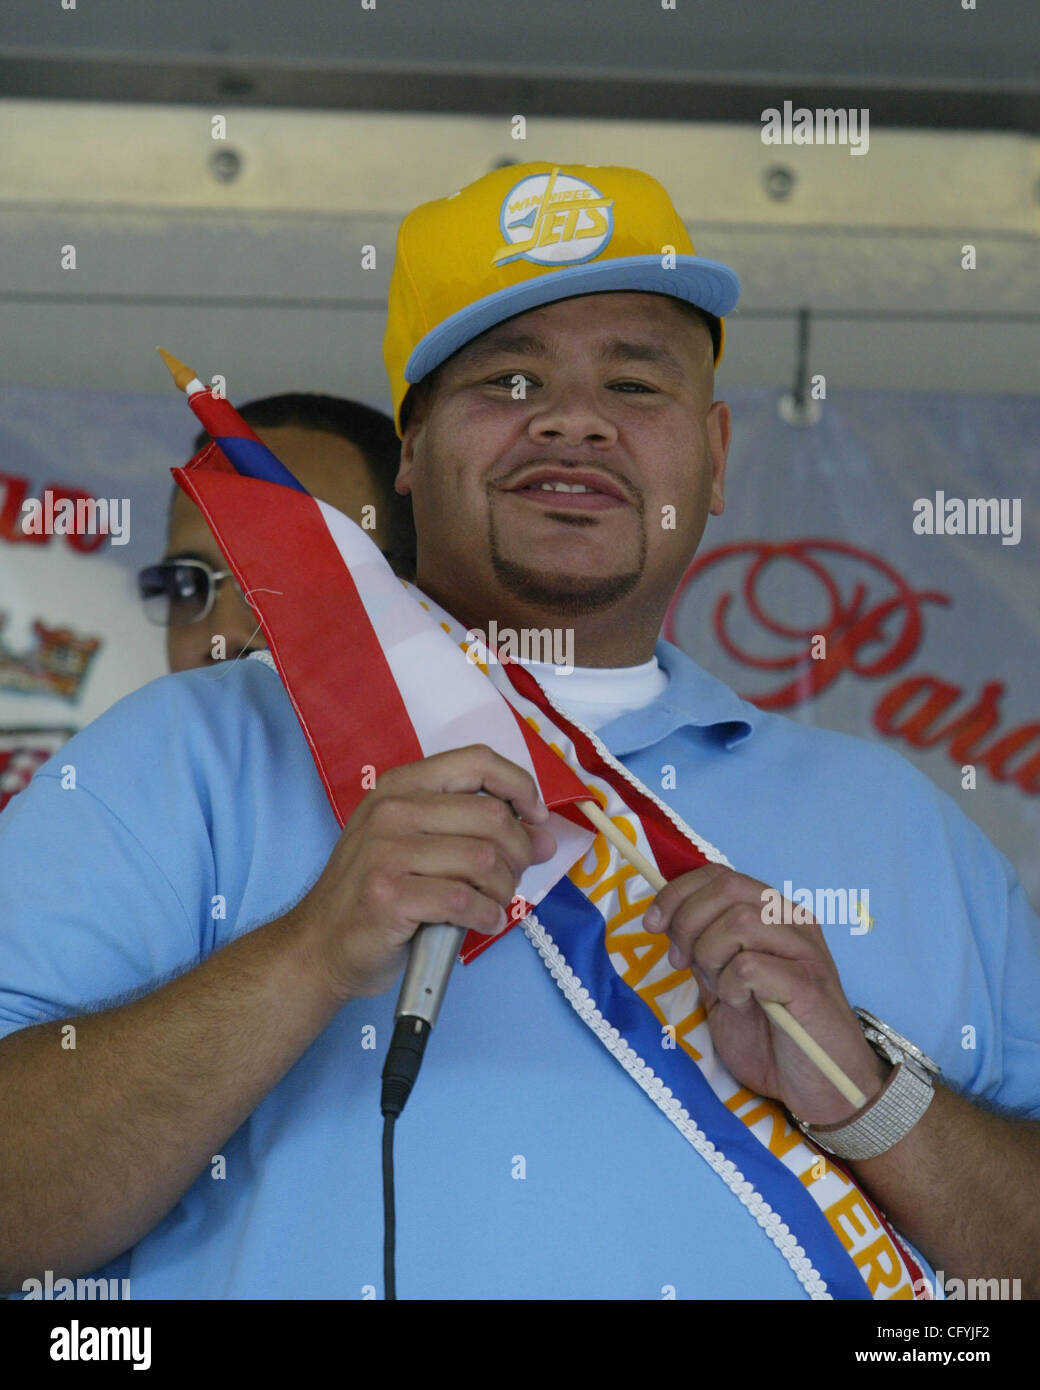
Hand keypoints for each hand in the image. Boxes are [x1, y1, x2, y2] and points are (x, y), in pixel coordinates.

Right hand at [289, 744, 555, 1002]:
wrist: (320, 944)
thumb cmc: (376, 892)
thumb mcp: (418, 845)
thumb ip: (477, 833)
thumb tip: (546, 837)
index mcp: (401, 786)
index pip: (477, 762)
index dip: (520, 786)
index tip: (536, 817)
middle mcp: (392, 811)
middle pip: (492, 817)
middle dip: (519, 852)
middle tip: (513, 878)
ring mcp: (387, 853)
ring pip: (484, 861)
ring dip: (504, 889)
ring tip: (494, 903)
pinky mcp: (389, 896)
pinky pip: (465, 900)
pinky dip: (487, 916)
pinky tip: (482, 922)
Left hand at [643, 864, 887, 1123]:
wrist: (823, 1086)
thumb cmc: (775, 1036)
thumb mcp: (724, 985)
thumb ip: (705, 951)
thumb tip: (666, 919)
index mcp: (773, 914)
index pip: (719, 875)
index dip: (677, 893)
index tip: (652, 924)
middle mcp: (793, 921)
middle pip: (726, 888)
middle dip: (687, 922)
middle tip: (682, 963)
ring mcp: (804, 951)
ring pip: (738, 920)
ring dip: (710, 954)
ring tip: (719, 987)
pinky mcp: (807, 986)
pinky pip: (750, 966)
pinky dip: (731, 985)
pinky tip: (741, 1004)